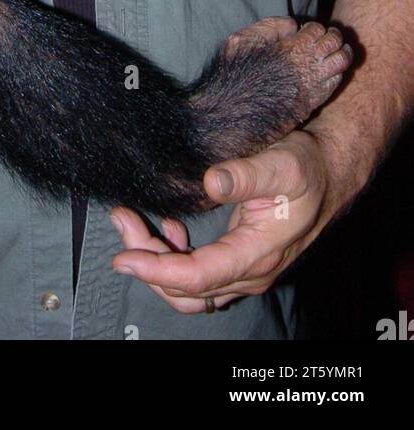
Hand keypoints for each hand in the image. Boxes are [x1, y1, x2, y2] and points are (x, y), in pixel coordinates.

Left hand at [109, 130, 339, 312]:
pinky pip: (199, 278)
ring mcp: (243, 271)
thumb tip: (211, 180)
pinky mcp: (238, 262)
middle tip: (123, 218)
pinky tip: (170, 228)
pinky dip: (174, 260)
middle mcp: (249, 272)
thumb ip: (247, 174)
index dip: (157, 271)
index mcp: (258, 254)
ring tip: (135, 222)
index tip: (124, 257)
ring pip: (189, 289)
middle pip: (185, 288)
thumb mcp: (282, 164)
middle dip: (147, 260)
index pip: (198, 278)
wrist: (328, 174)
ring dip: (156, 262)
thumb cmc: (306, 169)